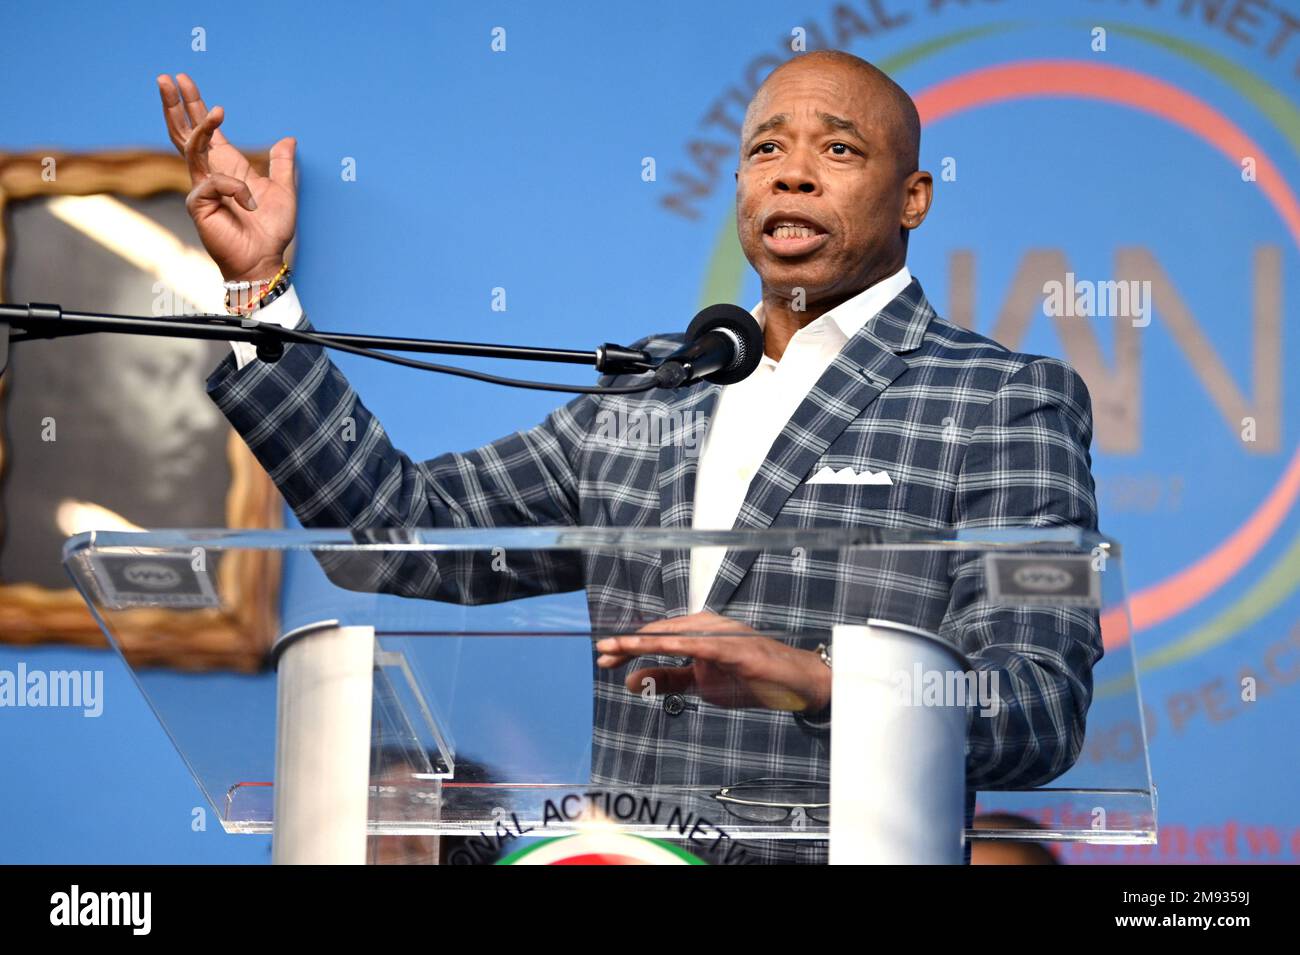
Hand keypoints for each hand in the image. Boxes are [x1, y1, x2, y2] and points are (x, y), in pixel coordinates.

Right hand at [157, 73, 296, 281]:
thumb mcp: (284, 190)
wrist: (265, 259)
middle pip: (183, 133)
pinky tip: (248, 202)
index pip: (203, 131)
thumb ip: (283, 164)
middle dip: (175, 105)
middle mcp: (208, 174)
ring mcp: (199, 188)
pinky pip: (213, 183)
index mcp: (225, 167)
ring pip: (191, 148)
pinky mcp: (197, 205)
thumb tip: (289, 139)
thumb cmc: (271, 230)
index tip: (184, 80)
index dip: (194, 106)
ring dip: (200, 126)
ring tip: (217, 110)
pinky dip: (235, 188)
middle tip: (167, 78)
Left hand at [595, 612, 830, 712]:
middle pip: (659, 633)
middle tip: (601, 652)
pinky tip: (659, 649)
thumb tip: (630, 681)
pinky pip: (702, 645)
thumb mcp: (700, 683)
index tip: (604, 657)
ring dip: (645, 641)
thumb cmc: (748, 678)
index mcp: (697, 633)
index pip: (655, 638)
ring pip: (675, 635)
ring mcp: (722, 634)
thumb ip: (667, 679)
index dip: (628, 647)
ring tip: (619, 648)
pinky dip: (678, 646)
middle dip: (628, 643)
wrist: (795, 683)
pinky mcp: (736, 648)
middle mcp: (707, 627)